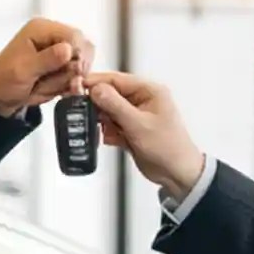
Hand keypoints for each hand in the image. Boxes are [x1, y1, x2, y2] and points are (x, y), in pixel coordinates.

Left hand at [0, 18, 93, 117]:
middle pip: (84, 49)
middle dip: (71, 70)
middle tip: (53, 81)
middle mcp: (53, 36)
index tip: (72, 71)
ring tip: (44, 84)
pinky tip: (49, 88)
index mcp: (41, 28)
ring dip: (66, 80)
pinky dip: (66, 85)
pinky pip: (76, 76)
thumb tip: (68, 50)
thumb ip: (46, 60)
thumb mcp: (22, 70)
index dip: (77, 54)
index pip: (74, 35)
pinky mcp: (62, 66)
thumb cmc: (3, 80)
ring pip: (82, 65)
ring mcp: (59, 51)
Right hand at [84, 71, 204, 200]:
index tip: (77, 87)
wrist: (177, 173)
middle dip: (98, 106)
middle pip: (109, 94)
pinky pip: (111, 125)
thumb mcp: (139, 125)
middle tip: (85, 113)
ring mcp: (135, 115)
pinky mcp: (130, 129)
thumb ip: (115, 105)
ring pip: (108, 111)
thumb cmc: (169, 148)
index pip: (116, 79)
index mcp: (149, 91)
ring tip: (107, 132)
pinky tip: (112, 140)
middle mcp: (142, 100)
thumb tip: (96, 89)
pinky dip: (108, 133)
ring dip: (103, 122)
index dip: (95, 82)